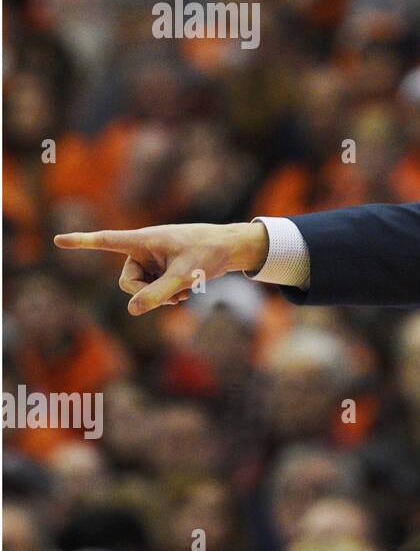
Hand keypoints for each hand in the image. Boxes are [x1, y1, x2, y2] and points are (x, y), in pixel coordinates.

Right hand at [53, 222, 268, 315]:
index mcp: (144, 239)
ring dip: (159, 295)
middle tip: (174, 294)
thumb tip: (132, 311)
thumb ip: (158, 294)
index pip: (107, 241)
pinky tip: (185, 292)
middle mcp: (143, 247)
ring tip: (184, 291)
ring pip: (140, 288)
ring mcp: (151, 259)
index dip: (82, 242)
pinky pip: (151, 288)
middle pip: (127, 281)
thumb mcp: (185, 276)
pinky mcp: (160, 267)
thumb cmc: (209, 254)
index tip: (57, 240)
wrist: (232, 248)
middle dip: (146, 293)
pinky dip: (165, 294)